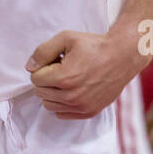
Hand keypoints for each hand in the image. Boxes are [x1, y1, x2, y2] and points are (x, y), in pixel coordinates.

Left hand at [27, 29, 148, 119]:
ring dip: (52, 93)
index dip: (42, 68)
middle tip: (61, 68)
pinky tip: (72, 90)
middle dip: (46, 80)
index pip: (35, 79)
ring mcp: (81, 106)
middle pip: (40, 93)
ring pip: (49, 105)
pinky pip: (62, 114)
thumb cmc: (94, 45)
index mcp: (64, 78)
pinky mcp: (89, 112)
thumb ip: (43, 51)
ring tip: (67, 79)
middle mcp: (72, 96)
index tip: (55, 61)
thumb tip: (29, 67)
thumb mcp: (66, 38)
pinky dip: (62, 103)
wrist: (123, 56)